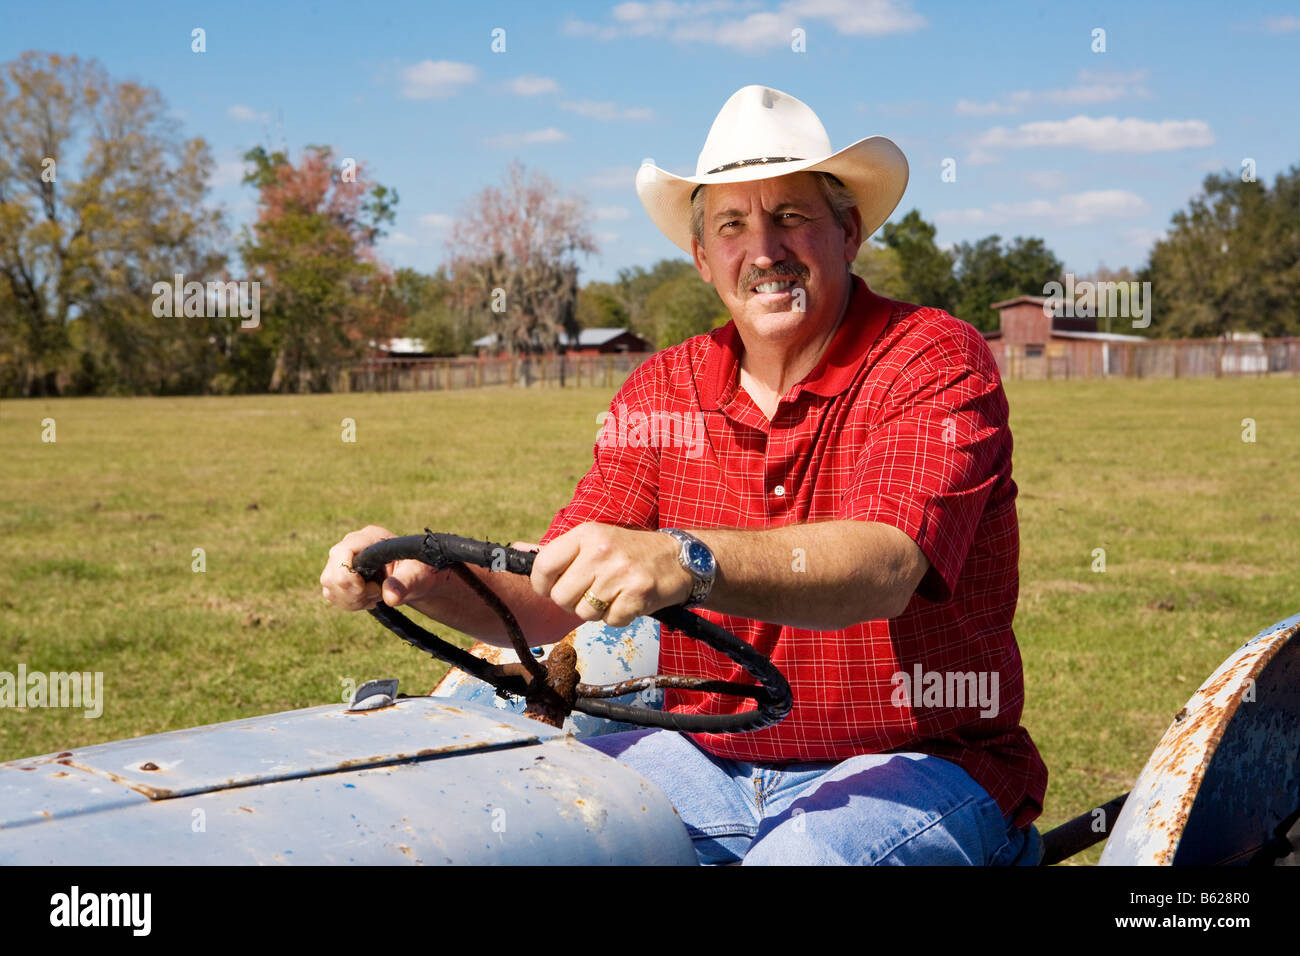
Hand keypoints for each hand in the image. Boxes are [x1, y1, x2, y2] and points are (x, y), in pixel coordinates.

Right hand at [319, 524, 439, 610]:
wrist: (416, 579)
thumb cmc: (420, 572)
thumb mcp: (419, 575)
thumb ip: (406, 582)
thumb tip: (390, 596)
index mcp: (370, 537)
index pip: (340, 552)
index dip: (349, 577)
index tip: (373, 590)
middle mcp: (351, 545)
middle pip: (331, 575)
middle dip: (354, 593)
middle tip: (378, 593)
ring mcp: (342, 560)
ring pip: (329, 586)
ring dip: (353, 600)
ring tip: (376, 595)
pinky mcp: (338, 575)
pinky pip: (330, 594)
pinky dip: (349, 603)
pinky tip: (368, 599)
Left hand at [530, 523, 692, 626]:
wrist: (678, 558)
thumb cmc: (630, 552)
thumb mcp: (595, 541)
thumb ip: (560, 553)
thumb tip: (518, 554)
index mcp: (586, 534)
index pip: (543, 565)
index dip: (541, 585)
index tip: (551, 588)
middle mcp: (601, 551)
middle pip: (561, 597)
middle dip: (572, 602)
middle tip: (590, 592)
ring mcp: (620, 573)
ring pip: (584, 612)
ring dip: (596, 611)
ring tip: (612, 594)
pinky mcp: (637, 594)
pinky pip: (609, 621)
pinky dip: (617, 617)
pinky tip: (627, 600)